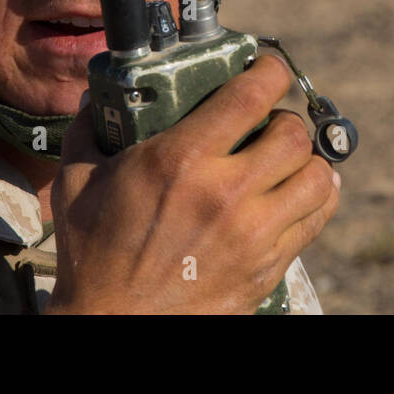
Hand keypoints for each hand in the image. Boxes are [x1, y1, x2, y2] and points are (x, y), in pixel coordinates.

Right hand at [44, 55, 340, 312]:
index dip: (271, 71)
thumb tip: (98, 97)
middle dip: (286, 120)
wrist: (112, 325)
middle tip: (269, 122)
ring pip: (317, 177)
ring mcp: (252, 235)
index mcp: (180, 161)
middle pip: (294, 134)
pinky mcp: (266, 269)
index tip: (268, 68)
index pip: (251, 95)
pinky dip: (316, 198)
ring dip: (307, 160)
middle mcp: (225, 194)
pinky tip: (300, 191)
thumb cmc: (92, 257)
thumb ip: (90, 130)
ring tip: (287, 159)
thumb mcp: (77, 183)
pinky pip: (315, 220)